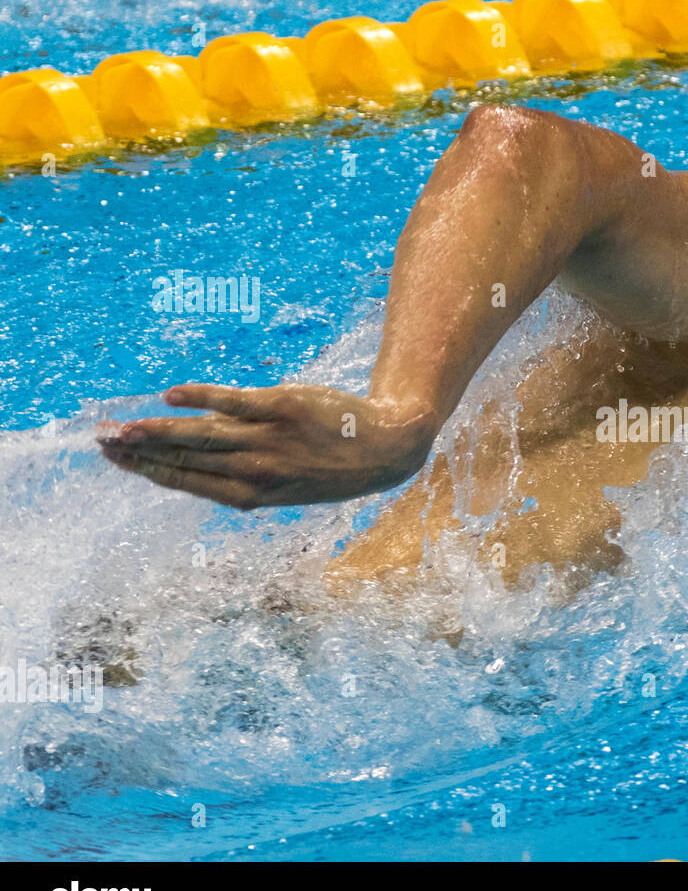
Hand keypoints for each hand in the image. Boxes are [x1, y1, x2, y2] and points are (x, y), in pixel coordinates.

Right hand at [97, 383, 435, 508]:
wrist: (385, 447)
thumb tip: (188, 459)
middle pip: (185, 459)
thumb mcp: (283, 483)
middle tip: (100, 440)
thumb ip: (237, 474)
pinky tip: (171, 396)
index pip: (187, 481)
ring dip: (158, 431)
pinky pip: (233, 402)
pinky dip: (201, 397)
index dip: (148, 471)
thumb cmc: (328, 464)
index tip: (116, 459)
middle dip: (140, 451)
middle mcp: (256, 471)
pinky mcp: (282, 407)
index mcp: (252, 495)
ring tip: (122, 427)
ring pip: (201, 435)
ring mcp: (268, 439)